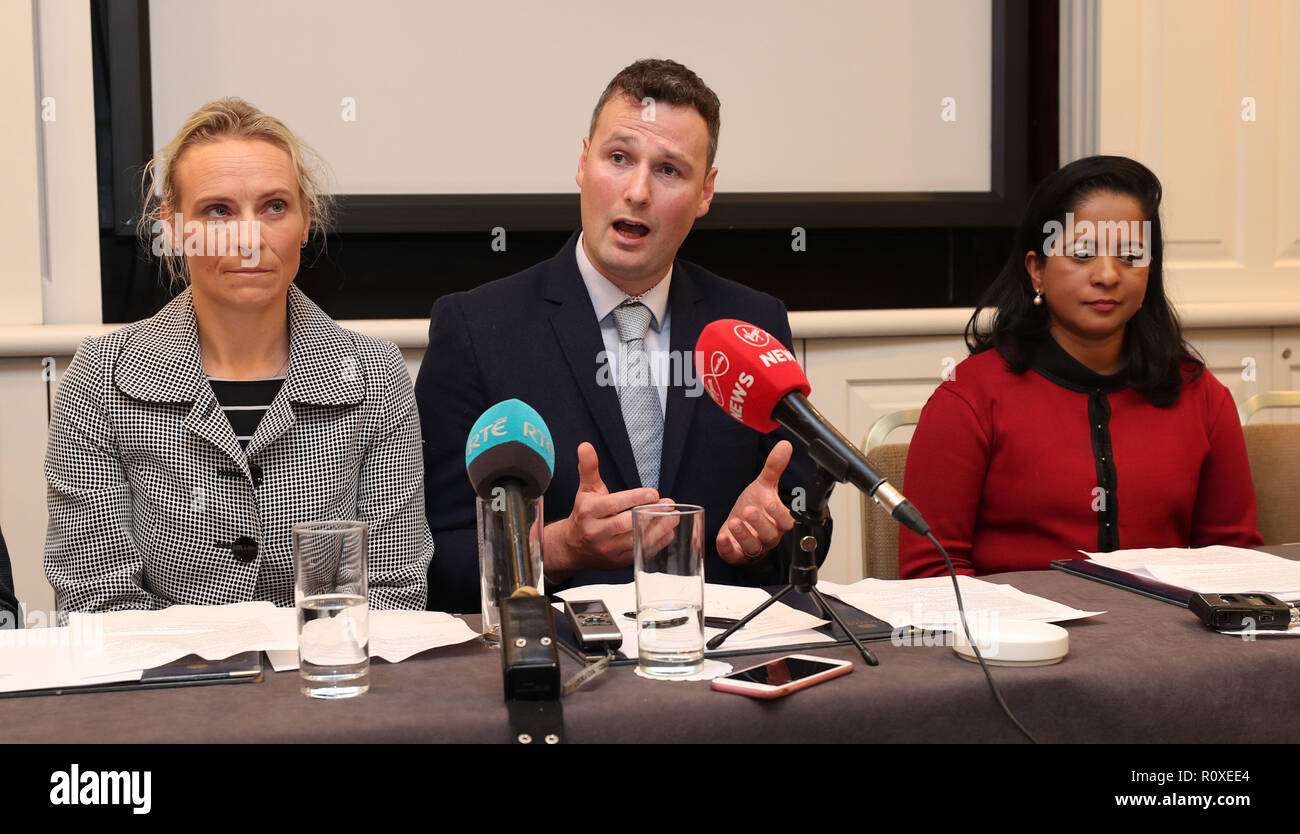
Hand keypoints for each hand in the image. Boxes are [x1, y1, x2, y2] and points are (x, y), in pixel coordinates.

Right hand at [543, 443, 662, 578]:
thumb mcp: (586, 490)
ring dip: (657, 529)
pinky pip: (640, 552)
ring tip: (673, 517)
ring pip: (635, 540)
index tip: (654, 493)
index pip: (613, 505)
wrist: (573, 547)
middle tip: (669, 504)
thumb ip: (589, 468)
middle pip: (625, 524)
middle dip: (649, 514)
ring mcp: (608, 549)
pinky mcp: (618, 561)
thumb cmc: (584, 514)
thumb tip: (585, 446)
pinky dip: (656, 543)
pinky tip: (668, 532)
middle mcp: (596, 532)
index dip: (634, 498)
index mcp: (589, 512)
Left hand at [716, 440, 795, 564]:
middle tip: (749, 510)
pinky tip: (723, 537)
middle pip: (771, 535)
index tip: (770, 501)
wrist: (737, 527)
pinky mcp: (736, 554)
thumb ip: (774, 467)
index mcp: (777, 521)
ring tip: (735, 521)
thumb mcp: (762, 486)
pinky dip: (728, 547)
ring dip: (744, 534)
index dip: (780, 514)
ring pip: (753, 546)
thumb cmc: (753, 508)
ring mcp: (752, 547)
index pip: (786, 522)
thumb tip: (785, 446)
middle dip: (760, 523)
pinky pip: (734, 555)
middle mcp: (767, 536)